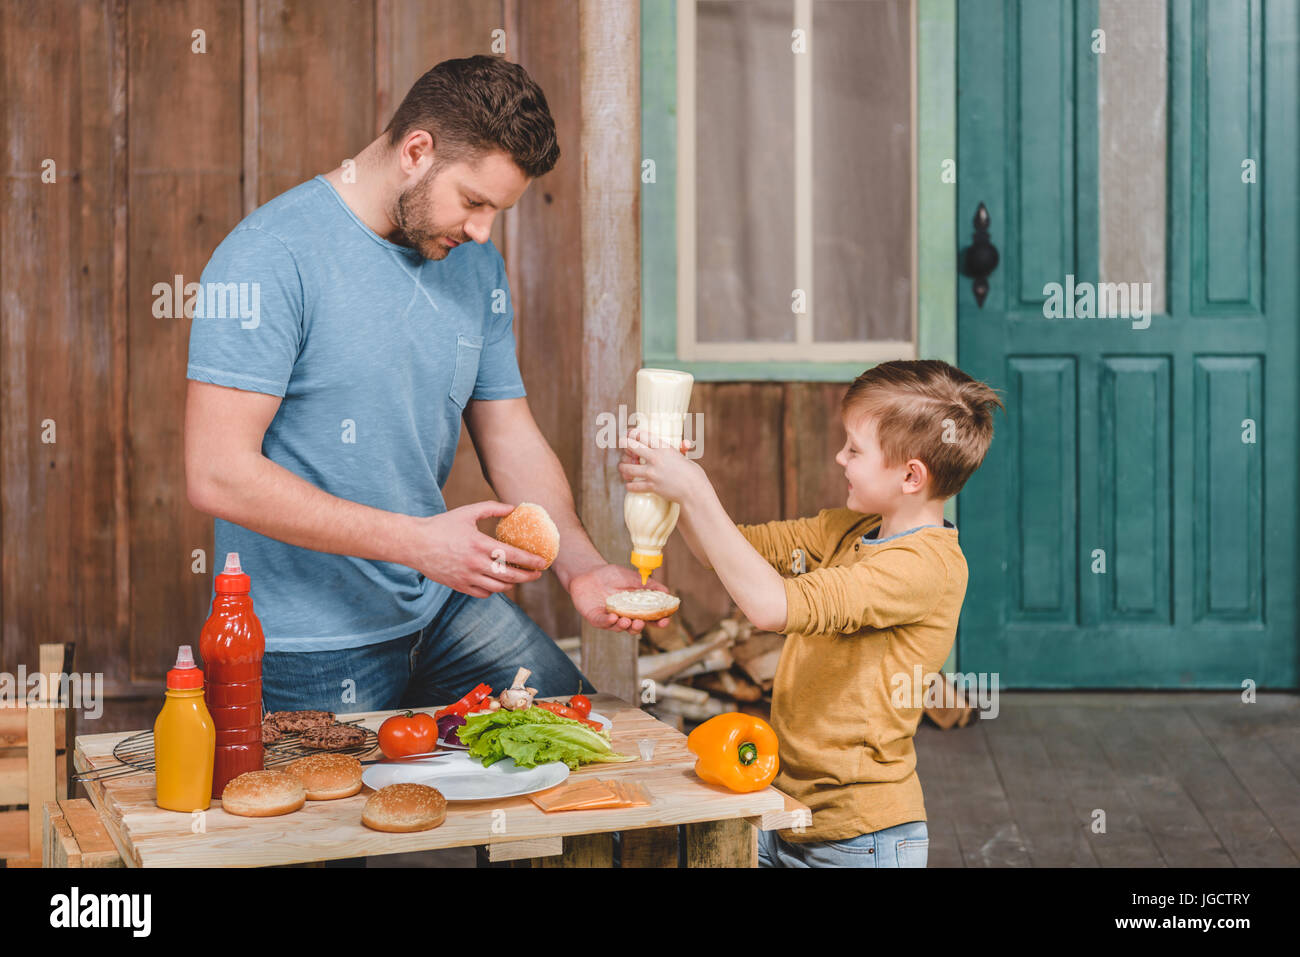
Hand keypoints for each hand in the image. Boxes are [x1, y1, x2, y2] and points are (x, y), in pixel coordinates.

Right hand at [406, 501, 546, 598]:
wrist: (415, 544)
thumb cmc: (442, 526)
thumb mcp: (467, 512)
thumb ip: (492, 508)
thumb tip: (513, 508)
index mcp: (480, 544)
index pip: (514, 556)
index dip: (532, 561)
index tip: (543, 562)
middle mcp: (475, 564)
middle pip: (510, 576)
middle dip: (528, 576)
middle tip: (537, 573)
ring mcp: (467, 577)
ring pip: (498, 587)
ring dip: (513, 584)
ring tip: (519, 577)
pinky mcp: (459, 586)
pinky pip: (483, 593)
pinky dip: (494, 589)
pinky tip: (498, 582)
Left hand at [568, 563, 674, 632]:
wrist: (589, 571)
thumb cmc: (612, 575)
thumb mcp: (634, 578)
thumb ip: (650, 585)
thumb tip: (667, 592)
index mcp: (635, 608)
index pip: (650, 618)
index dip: (658, 621)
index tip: (665, 620)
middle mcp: (624, 616)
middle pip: (635, 627)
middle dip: (639, 627)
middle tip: (641, 622)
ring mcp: (610, 618)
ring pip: (619, 628)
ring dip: (624, 626)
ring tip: (626, 620)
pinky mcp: (596, 617)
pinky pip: (602, 623)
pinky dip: (608, 622)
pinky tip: (613, 618)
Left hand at [619, 429, 705, 504]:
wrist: (694, 490)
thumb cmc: (693, 473)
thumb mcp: (686, 458)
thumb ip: (682, 450)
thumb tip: (685, 444)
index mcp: (664, 448)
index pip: (643, 435)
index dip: (634, 432)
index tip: (629, 433)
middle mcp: (655, 458)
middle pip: (632, 446)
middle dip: (624, 444)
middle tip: (621, 443)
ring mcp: (652, 473)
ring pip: (629, 468)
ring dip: (623, 467)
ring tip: (622, 467)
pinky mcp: (651, 486)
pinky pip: (634, 486)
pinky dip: (630, 486)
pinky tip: (629, 485)